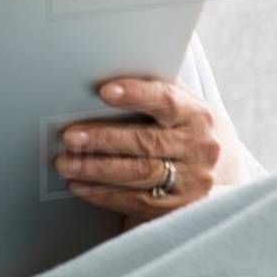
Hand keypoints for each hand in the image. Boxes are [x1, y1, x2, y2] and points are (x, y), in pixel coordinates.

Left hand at [54, 77, 221, 228]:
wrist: (210, 170)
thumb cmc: (177, 125)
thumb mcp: (174, 102)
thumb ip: (149, 87)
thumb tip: (101, 68)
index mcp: (196, 114)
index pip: (165, 100)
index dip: (135, 95)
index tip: (103, 92)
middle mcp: (199, 147)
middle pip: (146, 141)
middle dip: (103, 139)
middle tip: (68, 137)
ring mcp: (192, 180)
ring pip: (139, 173)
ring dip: (96, 169)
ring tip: (65, 163)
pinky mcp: (180, 208)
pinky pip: (137, 201)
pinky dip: (103, 194)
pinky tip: (79, 185)